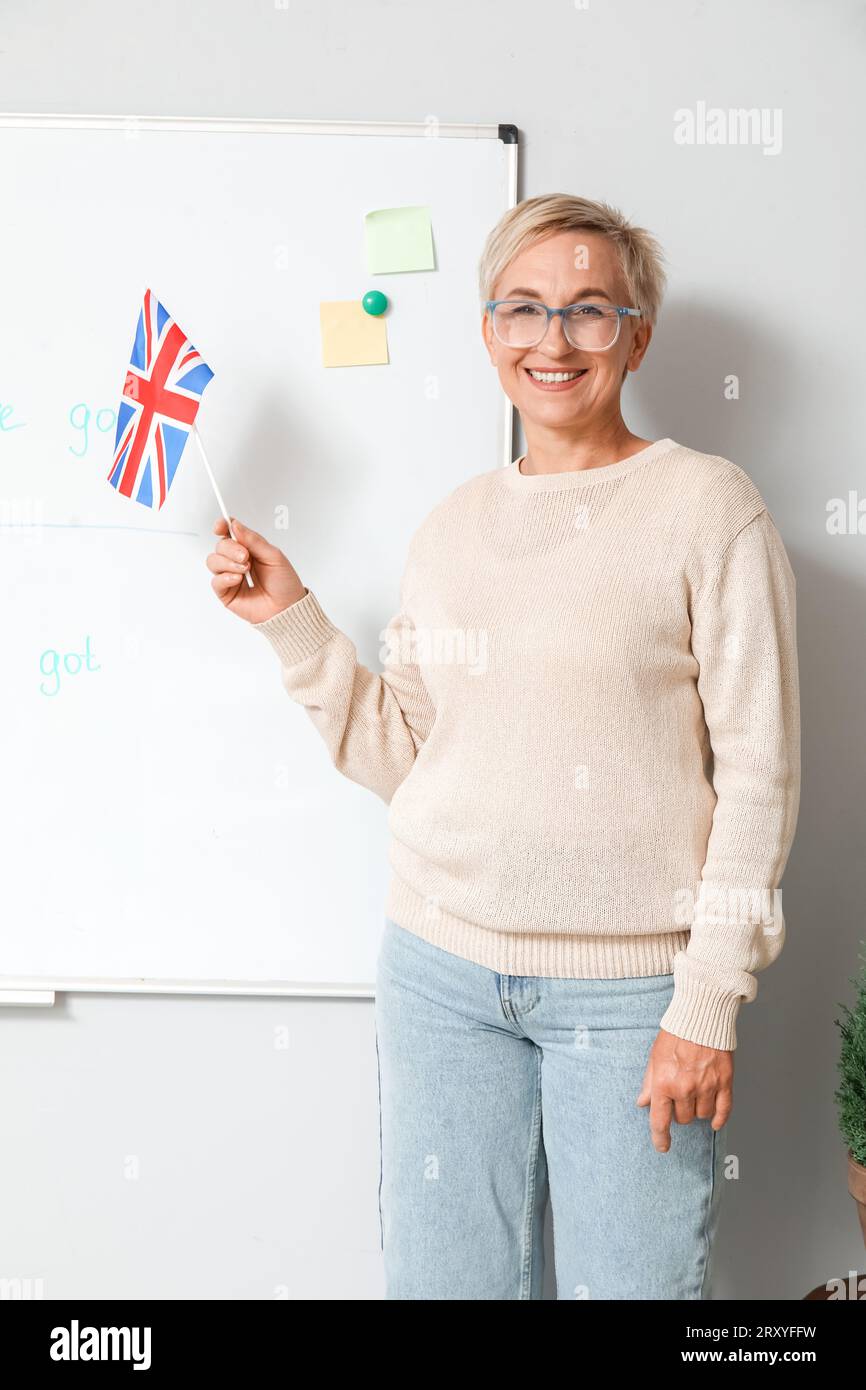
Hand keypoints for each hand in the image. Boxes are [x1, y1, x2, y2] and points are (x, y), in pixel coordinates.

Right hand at [207, 517, 306, 624]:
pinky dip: (226, 577)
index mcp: (248, 549)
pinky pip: (216, 581)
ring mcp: (230, 577)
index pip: (229, 533)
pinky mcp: (226, 593)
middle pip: (220, 546)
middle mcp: (237, 561)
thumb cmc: (284, 583)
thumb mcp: (273, 556)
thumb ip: (253, 540)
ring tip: (245, 569)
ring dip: (227, 562)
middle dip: (230, 548)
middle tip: (245, 556)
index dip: (222, 526)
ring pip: (213, 561)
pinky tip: (238, 579)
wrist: (287, 608)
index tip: (221, 526)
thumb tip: (235, 525)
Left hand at [636, 1029, 732, 1152]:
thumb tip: (643, 1103)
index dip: (660, 1138)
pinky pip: (723, 1110)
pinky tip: (715, 1122)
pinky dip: (719, 1119)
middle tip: (678, 1096)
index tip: (663, 1147)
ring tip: (694, 1095)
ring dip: (697, 1110)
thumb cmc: (675, 1034)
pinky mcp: (725, 1082)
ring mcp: (707, 1086)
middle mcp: (685, 1088)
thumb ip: (649, 1083)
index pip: (660, 1121)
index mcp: (664, 1083)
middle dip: (679, 1112)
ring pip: (702, 1115)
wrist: (701, 1016)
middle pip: (683, 1119)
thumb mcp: (654, 1057)